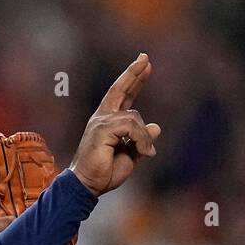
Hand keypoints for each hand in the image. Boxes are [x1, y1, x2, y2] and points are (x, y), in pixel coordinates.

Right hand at [69, 53, 160, 195]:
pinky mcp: (102, 129)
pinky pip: (131, 127)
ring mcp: (100, 122)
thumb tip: (156, 127)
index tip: (144, 64)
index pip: (123, 95)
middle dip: (133, 74)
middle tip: (145, 58)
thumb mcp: (130, 155)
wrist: (88, 185)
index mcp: (108, 121)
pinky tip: (145, 153)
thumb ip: (141, 140)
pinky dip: (141, 140)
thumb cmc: (105, 172)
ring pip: (134, 118)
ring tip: (147, 153)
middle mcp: (102, 117)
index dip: (134, 80)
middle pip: (120, 89)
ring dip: (144, 137)